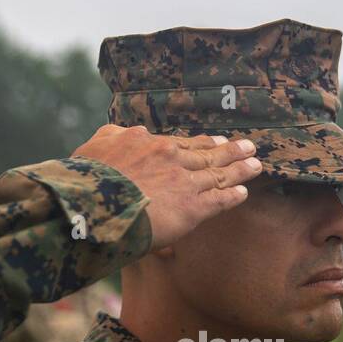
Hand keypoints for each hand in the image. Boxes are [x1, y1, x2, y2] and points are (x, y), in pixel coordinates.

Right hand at [72, 125, 261, 250]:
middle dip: (230, 151)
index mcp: (148, 142)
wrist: (94, 204)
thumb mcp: (94, 146)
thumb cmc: (86, 179)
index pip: (181, 143)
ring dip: (239, 169)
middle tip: (249, 146)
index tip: (216, 140)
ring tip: (256, 164)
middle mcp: (171, 157)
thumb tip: (121, 133)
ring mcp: (183, 182)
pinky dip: (232, 196)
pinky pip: (218, 200)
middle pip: (206, 154)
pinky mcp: (191, 208)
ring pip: (218, 174)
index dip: (202, 143)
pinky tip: (244, 192)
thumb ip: (111, 137)